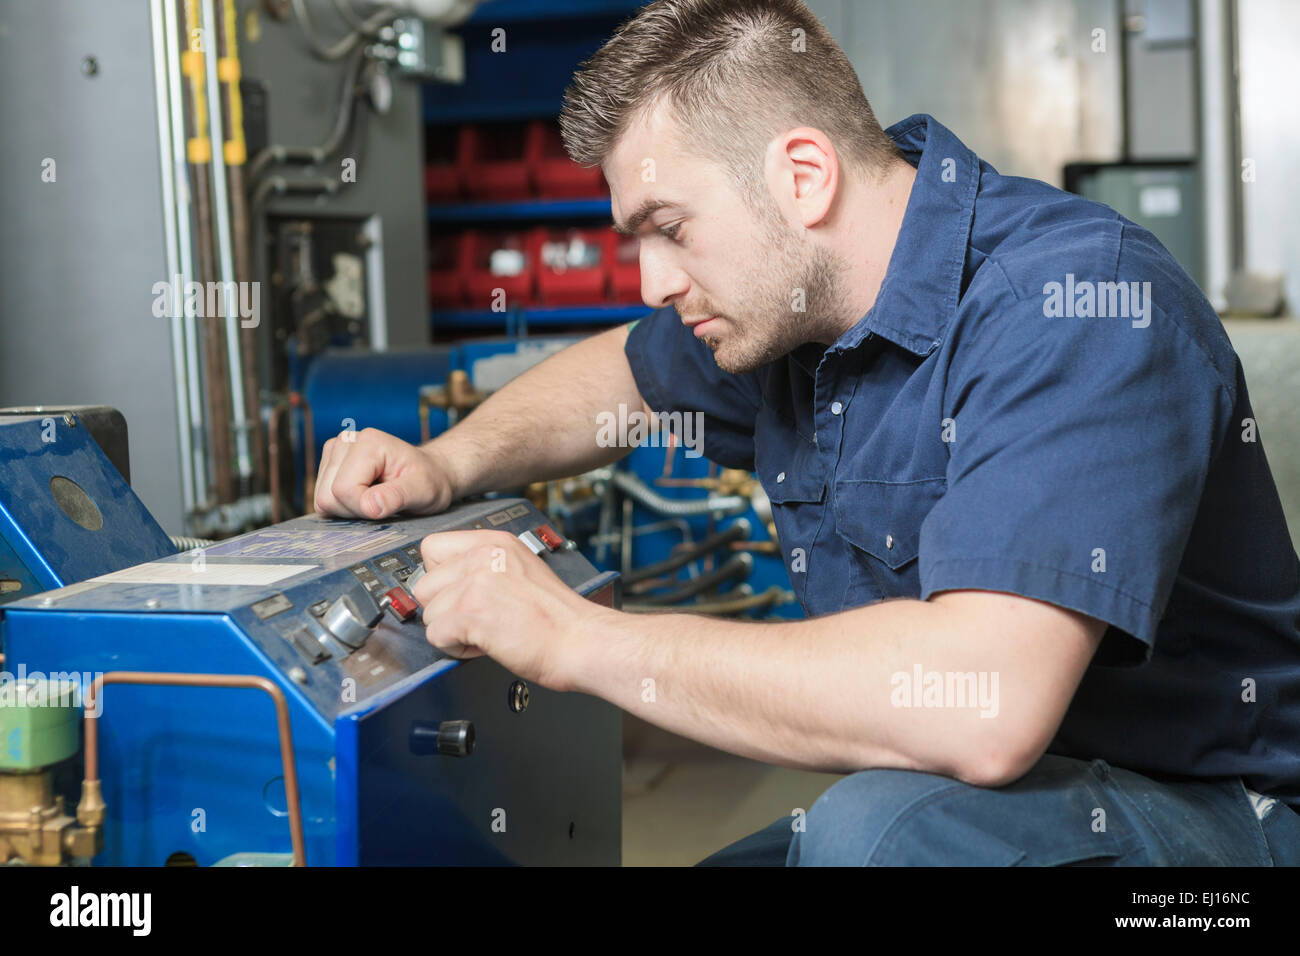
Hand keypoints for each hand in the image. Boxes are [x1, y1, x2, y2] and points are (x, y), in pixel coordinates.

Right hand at [314, 428, 454, 518]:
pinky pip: (322, 499)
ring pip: (322, 499)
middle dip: (354, 510)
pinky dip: (343, 506)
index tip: (387, 505)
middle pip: (327, 496)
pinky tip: (365, 496)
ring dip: (349, 509)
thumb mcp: (423, 491)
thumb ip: (396, 497)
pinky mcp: (330, 464)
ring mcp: (335, 451)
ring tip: (376, 498)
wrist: (430, 473)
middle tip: (383, 502)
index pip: (343, 490)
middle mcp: (346, 441)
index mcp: (368, 442)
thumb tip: (369, 506)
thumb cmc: (429, 481)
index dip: (362, 508)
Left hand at [411, 529, 606, 689]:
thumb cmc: (558, 616)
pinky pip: (436, 635)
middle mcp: (483, 556)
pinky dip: (456, 648)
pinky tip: (485, 644)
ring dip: (451, 629)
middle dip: (444, 608)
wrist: (580, 640)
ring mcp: (476, 581)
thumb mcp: (522, 569)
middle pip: (424, 584)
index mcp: (496, 542)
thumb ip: (486, 566)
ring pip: (428, 613)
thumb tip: (451, 582)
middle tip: (477, 617)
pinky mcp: (471, 611)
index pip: (432, 547)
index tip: (457, 593)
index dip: (440, 577)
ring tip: (485, 631)